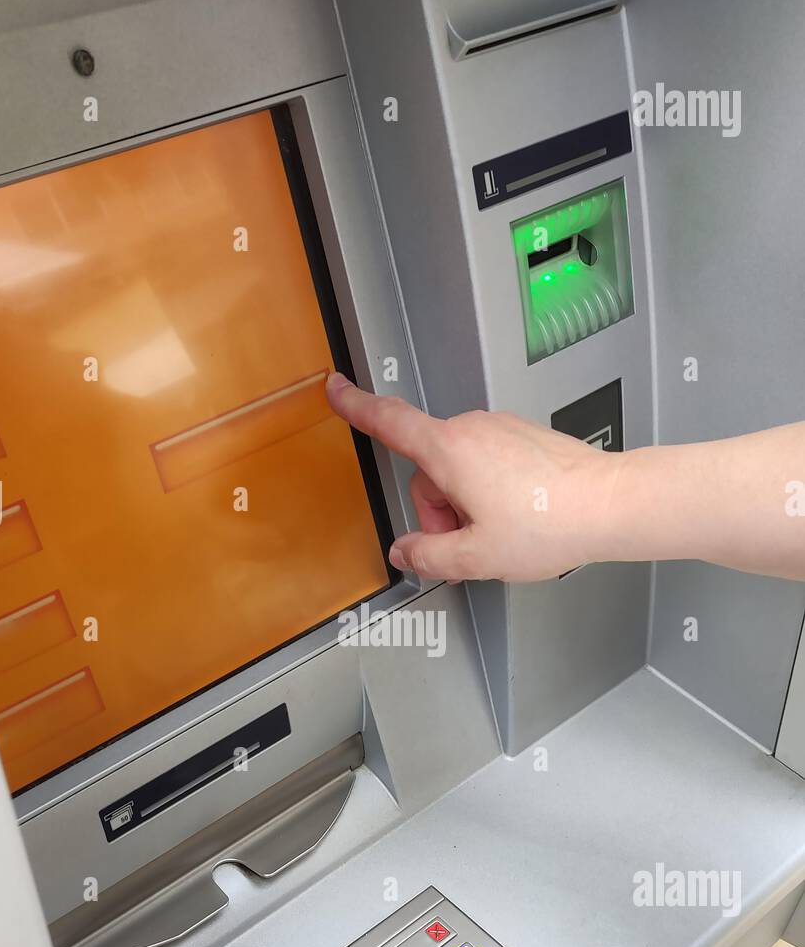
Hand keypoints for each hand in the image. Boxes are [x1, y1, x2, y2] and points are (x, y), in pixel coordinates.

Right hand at [326, 373, 622, 581]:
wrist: (609, 504)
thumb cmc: (549, 523)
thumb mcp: (475, 556)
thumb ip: (429, 556)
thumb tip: (406, 553)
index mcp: (450, 451)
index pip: (390, 422)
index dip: (357, 406)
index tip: (337, 389)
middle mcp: (474, 429)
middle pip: (430, 470)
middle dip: (439, 510)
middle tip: (469, 544)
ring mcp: (502, 429)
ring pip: (460, 469)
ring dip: (467, 503)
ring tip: (502, 533)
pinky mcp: (525, 436)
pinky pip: (489, 463)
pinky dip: (491, 492)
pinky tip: (519, 517)